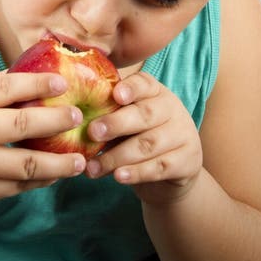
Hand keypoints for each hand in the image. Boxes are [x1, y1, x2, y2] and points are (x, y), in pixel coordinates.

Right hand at [0, 71, 86, 216]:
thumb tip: (28, 77)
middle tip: (78, 118)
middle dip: (56, 121)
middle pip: (22, 125)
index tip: (63, 84)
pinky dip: (39, 181)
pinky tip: (54, 176)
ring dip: (58, 163)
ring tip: (80, 161)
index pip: (5, 87)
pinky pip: (17, 187)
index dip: (37, 84)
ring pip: (26, 165)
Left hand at [84, 72, 202, 204]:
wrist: (174, 170)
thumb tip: (72, 117)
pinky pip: (159, 167)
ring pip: (148, 144)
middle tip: (92, 132)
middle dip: (116, 123)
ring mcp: (183, 134)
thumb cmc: (139, 137)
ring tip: (93, 167)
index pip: (145, 83)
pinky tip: (118, 177)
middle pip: (145, 114)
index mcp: (155, 92)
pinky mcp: (188, 161)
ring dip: (117, 157)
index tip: (115, 94)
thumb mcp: (127, 121)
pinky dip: (136, 173)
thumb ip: (108, 115)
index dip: (130, 88)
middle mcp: (172, 108)